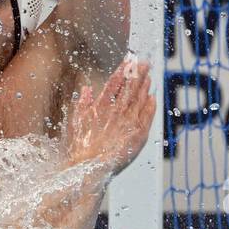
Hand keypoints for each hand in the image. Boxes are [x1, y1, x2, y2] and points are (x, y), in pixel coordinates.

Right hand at [67, 56, 156, 174]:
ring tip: (149, 76)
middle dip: (137, 73)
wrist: (89, 168)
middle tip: (144, 63)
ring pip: (139, 99)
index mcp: (101, 106)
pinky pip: (146, 116)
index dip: (122, 70)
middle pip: (130, 88)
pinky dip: (150, 105)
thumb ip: (82, 103)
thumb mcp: (75, 122)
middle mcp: (116, 111)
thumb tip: (87, 88)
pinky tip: (153, 97)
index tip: (128, 61)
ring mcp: (128, 122)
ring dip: (144, 86)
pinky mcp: (138, 134)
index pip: (114, 83)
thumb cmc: (79, 148)